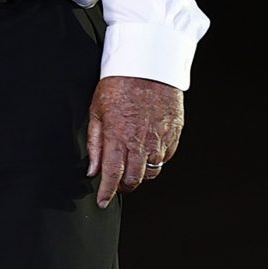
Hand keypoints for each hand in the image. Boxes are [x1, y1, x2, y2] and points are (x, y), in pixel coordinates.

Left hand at [86, 75, 184, 207]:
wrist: (148, 66)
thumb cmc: (118, 85)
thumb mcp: (96, 113)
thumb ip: (95, 144)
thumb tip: (92, 170)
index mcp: (118, 138)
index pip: (112, 175)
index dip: (106, 193)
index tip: (102, 202)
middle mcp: (141, 143)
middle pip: (134, 179)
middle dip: (122, 187)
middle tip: (114, 184)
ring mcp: (160, 139)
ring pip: (152, 172)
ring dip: (140, 175)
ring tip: (130, 168)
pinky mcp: (174, 133)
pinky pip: (166, 157)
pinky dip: (156, 161)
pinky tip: (146, 154)